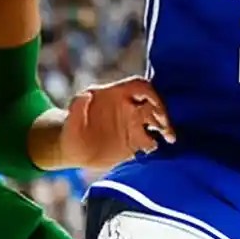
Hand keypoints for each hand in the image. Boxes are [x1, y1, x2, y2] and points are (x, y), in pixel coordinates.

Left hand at [59, 76, 174, 169]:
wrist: (71, 150)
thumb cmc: (70, 129)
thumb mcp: (70, 118)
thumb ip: (78, 105)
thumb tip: (86, 95)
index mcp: (117, 94)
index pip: (141, 86)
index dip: (152, 93)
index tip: (157, 107)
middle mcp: (129, 107)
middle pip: (153, 104)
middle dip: (163, 114)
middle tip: (166, 129)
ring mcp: (133, 125)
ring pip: (156, 123)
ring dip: (165, 129)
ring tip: (169, 140)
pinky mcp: (134, 142)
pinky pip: (151, 141)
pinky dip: (157, 145)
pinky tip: (158, 152)